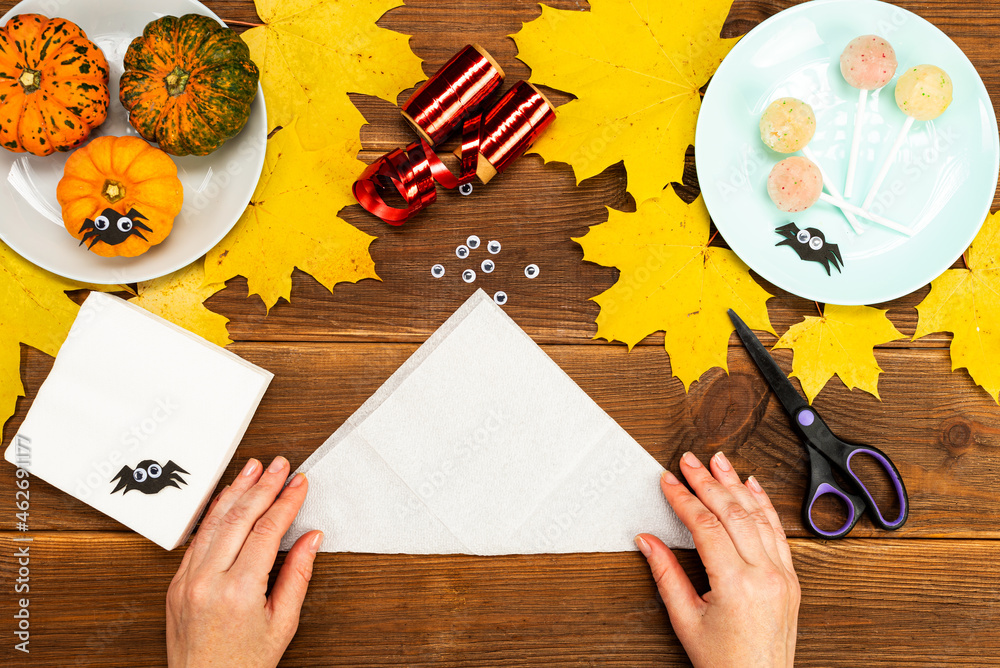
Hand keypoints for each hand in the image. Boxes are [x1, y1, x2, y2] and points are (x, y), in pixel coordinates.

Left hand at [167, 456, 322, 667]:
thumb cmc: (244, 664)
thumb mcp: (283, 623)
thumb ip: (298, 575)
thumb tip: (310, 539)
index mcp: (238, 592)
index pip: (266, 531)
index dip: (285, 502)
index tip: (298, 484)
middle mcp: (207, 581)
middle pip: (239, 518)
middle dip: (263, 486)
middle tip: (279, 465)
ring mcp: (187, 581)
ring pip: (213, 522)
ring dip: (236, 490)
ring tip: (253, 469)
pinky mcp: (176, 583)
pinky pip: (197, 538)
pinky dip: (214, 513)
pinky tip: (228, 498)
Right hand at [636, 451, 799, 667]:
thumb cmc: (725, 663)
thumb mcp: (686, 620)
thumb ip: (666, 574)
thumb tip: (648, 541)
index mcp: (737, 585)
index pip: (705, 526)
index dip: (684, 499)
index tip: (669, 481)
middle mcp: (765, 575)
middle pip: (733, 513)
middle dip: (707, 482)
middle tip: (689, 461)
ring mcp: (783, 576)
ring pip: (759, 516)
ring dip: (737, 485)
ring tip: (719, 462)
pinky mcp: (791, 580)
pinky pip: (779, 532)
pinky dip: (765, 505)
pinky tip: (752, 487)